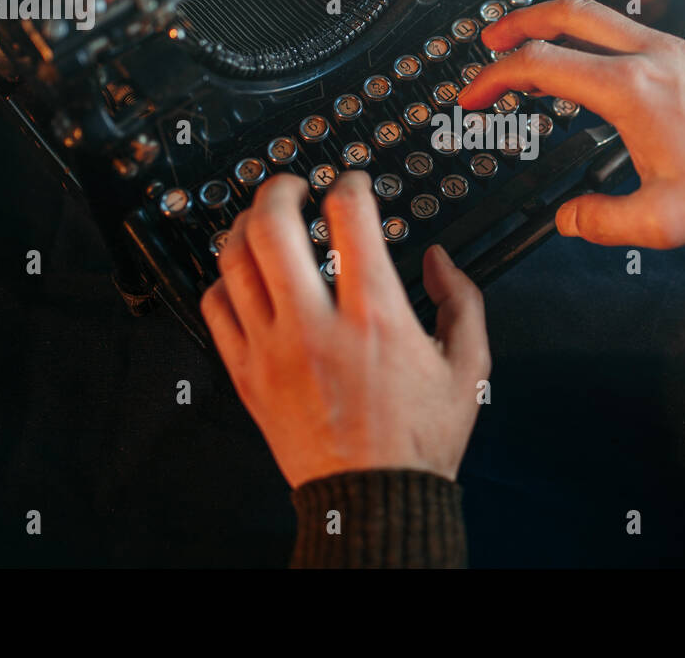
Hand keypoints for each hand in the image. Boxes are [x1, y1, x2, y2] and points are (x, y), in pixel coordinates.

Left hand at [201, 170, 489, 487]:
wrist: (373, 501)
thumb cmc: (419, 442)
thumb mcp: (469, 368)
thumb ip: (461, 302)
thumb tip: (438, 261)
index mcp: (376, 317)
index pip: (348, 216)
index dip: (348, 183)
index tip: (351, 184)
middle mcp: (317, 326)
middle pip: (273, 225)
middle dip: (280, 187)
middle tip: (293, 185)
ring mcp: (273, 350)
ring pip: (234, 260)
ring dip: (245, 225)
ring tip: (263, 220)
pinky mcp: (247, 375)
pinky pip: (216, 307)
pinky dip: (225, 278)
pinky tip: (244, 276)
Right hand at [458, 0, 684, 248]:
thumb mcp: (663, 221)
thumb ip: (602, 222)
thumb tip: (569, 219)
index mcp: (628, 90)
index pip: (539, 64)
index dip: (494, 77)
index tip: (474, 95)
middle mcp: (646, 57)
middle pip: (564, 13)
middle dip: (515, 23)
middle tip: (488, 41)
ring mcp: (670, 48)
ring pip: (597, 15)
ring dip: (554, 24)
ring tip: (533, 48)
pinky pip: (625, 30)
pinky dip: (591, 37)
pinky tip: (592, 65)